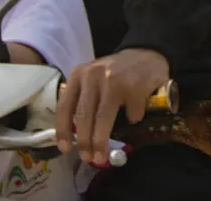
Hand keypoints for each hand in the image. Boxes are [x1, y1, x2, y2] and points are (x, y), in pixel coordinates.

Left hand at [56, 48, 169, 164]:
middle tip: (87, 158)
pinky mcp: (136, 86)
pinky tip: (135, 114)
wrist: (147, 53)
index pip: (65, 106)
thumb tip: (74, 135)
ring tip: (101, 155)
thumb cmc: (116, 72)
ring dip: (101, 141)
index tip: (65, 148)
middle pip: (84, 116)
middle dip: (84, 142)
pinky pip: (131, 114)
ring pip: (103, 119)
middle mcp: (94, 75)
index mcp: (79, 74)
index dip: (63, 130)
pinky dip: (133, 120)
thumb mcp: (92, 78)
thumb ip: (82, 98)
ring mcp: (116, 80)